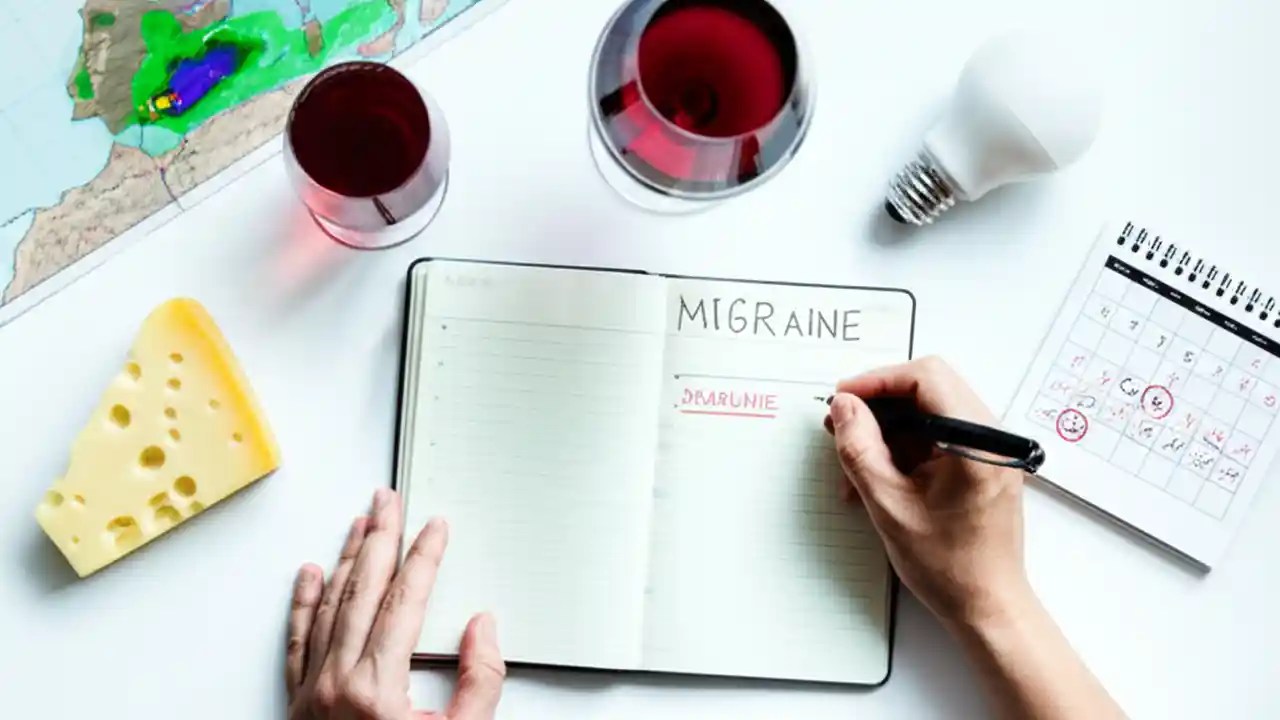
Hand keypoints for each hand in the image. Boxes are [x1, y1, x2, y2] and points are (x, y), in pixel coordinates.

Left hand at [286, 488, 504, 718]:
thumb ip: (479, 684)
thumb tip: (482, 630)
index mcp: (376, 690)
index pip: (405, 602)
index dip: (423, 559)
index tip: (434, 530)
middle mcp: (337, 684)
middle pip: (363, 592)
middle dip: (380, 539)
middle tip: (388, 503)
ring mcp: (312, 693)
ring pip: (329, 608)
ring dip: (347, 560)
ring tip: (360, 526)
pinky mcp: (297, 704)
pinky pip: (297, 641)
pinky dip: (304, 604)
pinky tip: (310, 576)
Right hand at [827, 357, 1031, 630]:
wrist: (987, 605)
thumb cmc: (949, 567)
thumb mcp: (888, 505)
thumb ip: (860, 449)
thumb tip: (844, 406)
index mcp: (975, 444)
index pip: (926, 377)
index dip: (877, 381)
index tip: (844, 399)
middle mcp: (991, 438)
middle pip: (928, 388)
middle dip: (879, 405)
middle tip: (842, 426)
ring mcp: (990, 449)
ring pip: (928, 411)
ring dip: (888, 430)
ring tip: (855, 465)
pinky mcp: (982, 462)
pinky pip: (938, 434)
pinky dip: (904, 447)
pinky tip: (878, 476)